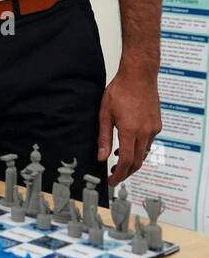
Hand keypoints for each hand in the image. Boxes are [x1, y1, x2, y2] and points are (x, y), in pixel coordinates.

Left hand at [98, 68, 161, 184]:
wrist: (139, 76)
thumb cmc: (119, 91)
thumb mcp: (104, 114)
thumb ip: (103, 137)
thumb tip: (101, 157)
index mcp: (130, 131)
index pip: (126, 161)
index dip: (119, 175)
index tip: (112, 181)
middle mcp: (145, 132)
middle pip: (137, 161)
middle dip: (126, 172)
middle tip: (115, 176)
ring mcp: (153, 129)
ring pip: (144, 152)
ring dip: (132, 159)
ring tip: (117, 159)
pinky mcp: (157, 125)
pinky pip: (148, 142)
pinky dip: (138, 148)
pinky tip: (128, 143)